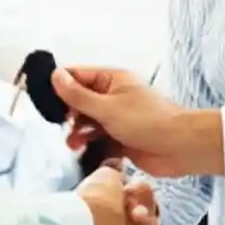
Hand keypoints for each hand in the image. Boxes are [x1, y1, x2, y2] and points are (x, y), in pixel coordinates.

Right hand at [55, 67, 222, 177]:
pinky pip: (97, 136)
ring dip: (76, 130)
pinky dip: (88, 141)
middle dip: (67, 112)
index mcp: (112, 79)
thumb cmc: (149, 122)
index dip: (59, 85)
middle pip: (79, 99)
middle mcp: (113, 95)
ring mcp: (117, 116)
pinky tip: (82, 149)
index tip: (43, 100)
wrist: (181, 147)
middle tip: (59, 124)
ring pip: (87, 120)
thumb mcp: (107, 108)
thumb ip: (78, 95)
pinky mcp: (121, 136)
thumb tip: (55, 76)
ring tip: (72, 143)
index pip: (77, 75)